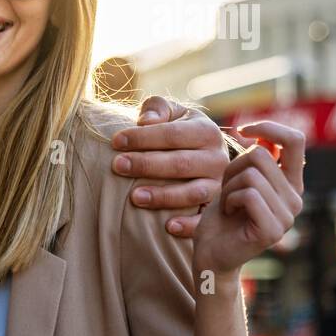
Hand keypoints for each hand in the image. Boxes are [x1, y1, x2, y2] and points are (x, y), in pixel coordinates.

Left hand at [111, 95, 228, 236]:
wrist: (205, 155)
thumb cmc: (180, 131)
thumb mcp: (173, 113)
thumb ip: (157, 108)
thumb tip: (145, 121)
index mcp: (207, 132)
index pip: (173, 134)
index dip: (143, 138)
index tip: (116, 141)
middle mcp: (217, 159)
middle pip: (181, 163)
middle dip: (147, 165)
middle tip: (118, 166)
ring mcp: (219, 185)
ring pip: (193, 192)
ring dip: (164, 196)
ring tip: (135, 197)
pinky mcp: (216, 208)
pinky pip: (205, 219)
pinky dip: (189, 225)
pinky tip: (168, 227)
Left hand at [192, 121, 304, 276]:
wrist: (211, 254)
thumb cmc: (221, 216)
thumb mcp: (236, 181)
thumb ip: (255, 161)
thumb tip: (261, 133)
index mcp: (291, 184)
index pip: (296, 141)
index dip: (269, 128)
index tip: (242, 130)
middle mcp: (296, 198)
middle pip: (261, 155)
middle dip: (233, 168)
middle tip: (227, 190)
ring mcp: (287, 215)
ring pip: (251, 175)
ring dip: (228, 187)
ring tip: (228, 205)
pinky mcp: (273, 229)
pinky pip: (248, 195)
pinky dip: (228, 200)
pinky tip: (228, 213)